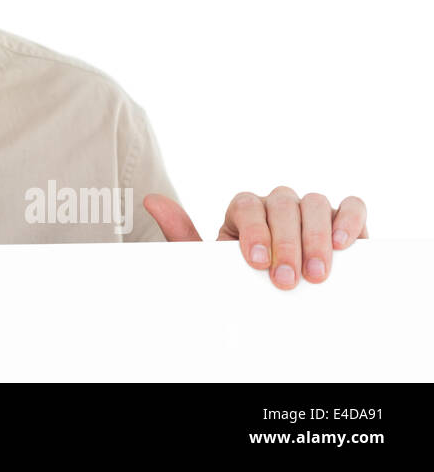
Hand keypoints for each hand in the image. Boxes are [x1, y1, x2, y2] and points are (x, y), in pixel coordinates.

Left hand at [143, 187, 367, 289]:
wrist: (279, 303)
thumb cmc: (243, 281)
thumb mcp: (212, 266)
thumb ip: (182, 235)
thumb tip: (151, 200)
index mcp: (244, 211)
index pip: (245, 205)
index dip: (253, 231)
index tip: (255, 263)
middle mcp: (277, 205)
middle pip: (281, 204)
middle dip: (285, 244)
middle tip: (287, 280)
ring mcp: (310, 210)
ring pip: (314, 203)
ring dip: (316, 238)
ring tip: (316, 275)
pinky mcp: (344, 220)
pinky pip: (351, 206)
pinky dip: (348, 220)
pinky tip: (344, 245)